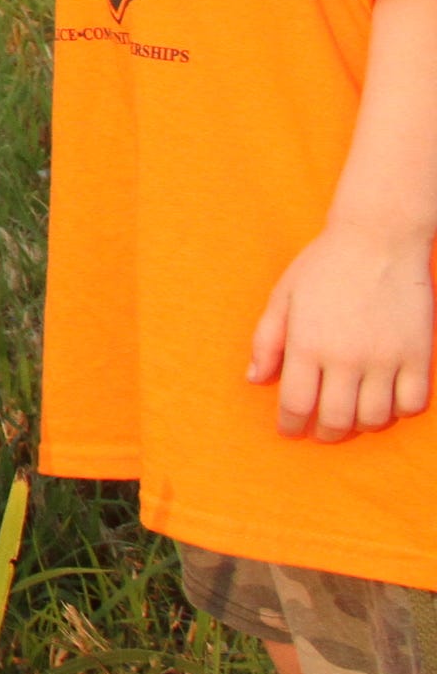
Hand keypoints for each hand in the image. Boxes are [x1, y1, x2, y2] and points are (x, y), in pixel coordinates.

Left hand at [248, 214, 436, 440]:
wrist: (379, 240)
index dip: (291, 425)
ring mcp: (385, 358)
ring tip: (351, 416)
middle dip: (324, 433)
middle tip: (320, 431)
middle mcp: (346, 358)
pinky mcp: (417, 355)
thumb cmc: (324, 266)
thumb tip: (255, 379)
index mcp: (307, 344)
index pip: (296, 404)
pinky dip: (399, 411)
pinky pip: (413, 404)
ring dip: (360, 425)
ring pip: (374, 418)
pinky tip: (387, 401)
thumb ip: (267, 340)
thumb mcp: (284, 297)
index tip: (290, 430)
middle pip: (336, 420)